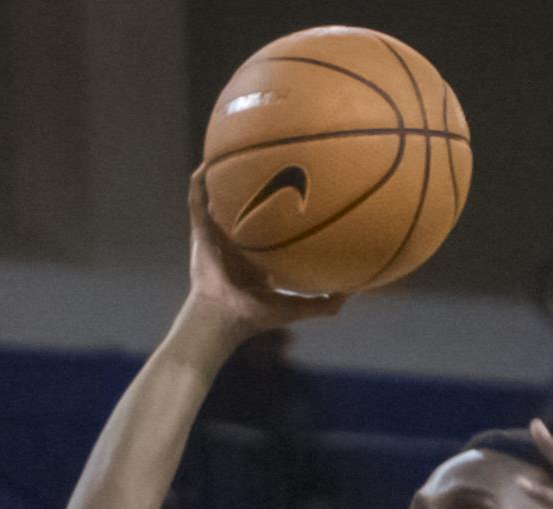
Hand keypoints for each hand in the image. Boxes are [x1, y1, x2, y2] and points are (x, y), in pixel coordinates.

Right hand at [183, 170, 345, 339]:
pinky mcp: (199, 232)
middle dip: (253, 185)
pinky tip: (209, 161)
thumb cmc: (258, 315)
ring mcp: (216, 235)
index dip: (281, 209)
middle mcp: (236, 242)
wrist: (226, 316)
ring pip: (218, 198)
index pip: (269, 227)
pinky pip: (197, 200)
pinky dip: (200, 181)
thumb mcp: (298, 306)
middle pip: (245, 207)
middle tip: (272, 159)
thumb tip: (356, 291)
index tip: (300, 188)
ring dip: (222, 175)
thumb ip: (326, 302)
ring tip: (231, 148)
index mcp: (257, 257)